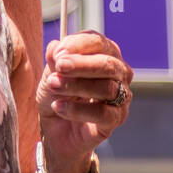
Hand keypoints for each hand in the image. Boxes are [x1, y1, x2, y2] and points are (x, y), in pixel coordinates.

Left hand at [36, 31, 132, 172]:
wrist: (56, 130)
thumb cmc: (57, 95)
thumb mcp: (50, 75)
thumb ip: (54, 61)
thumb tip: (55, 46)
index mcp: (104, 54)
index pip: (98, 42)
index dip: (78, 45)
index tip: (57, 53)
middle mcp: (119, 73)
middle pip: (107, 63)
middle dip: (81, 64)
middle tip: (59, 66)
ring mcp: (121, 96)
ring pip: (107, 88)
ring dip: (76, 85)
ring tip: (53, 85)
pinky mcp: (116, 119)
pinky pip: (102, 113)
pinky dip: (78, 110)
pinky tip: (58, 106)